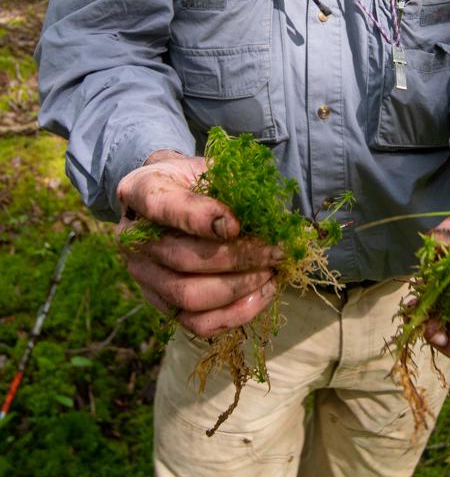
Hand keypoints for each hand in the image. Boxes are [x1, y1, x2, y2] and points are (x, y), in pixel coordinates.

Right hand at [116, 150, 280, 337]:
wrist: (170, 198)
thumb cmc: (194, 180)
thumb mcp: (208, 167)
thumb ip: (230, 182)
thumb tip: (269, 213)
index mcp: (141, 190)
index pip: (164, 207)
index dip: (199, 218)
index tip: (235, 224)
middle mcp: (132, 238)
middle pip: (183, 259)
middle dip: (238, 258)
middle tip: (275, 251)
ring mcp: (143, 275)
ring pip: (190, 296)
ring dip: (239, 288)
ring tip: (271, 272)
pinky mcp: (160, 304)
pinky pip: (197, 323)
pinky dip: (235, 313)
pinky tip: (262, 293)